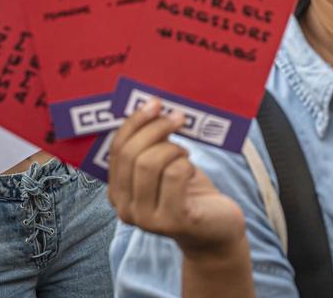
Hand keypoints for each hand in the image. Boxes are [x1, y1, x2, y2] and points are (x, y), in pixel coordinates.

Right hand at [108, 99, 246, 258]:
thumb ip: (151, 145)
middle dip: (156, 129)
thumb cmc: (188, 192)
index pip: (117, 149)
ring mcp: (147, 219)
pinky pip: (175, 174)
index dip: (134, 122)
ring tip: (185, 154)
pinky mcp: (173, 220)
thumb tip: (152, 107)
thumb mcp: (164, 167)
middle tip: (178, 118)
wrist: (215, 230)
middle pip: (132, 155)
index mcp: (117, 193)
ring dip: (173, 149)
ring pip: (150, 163)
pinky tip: (192, 171)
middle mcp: (126, 209)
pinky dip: (187, 164)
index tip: (155, 103)